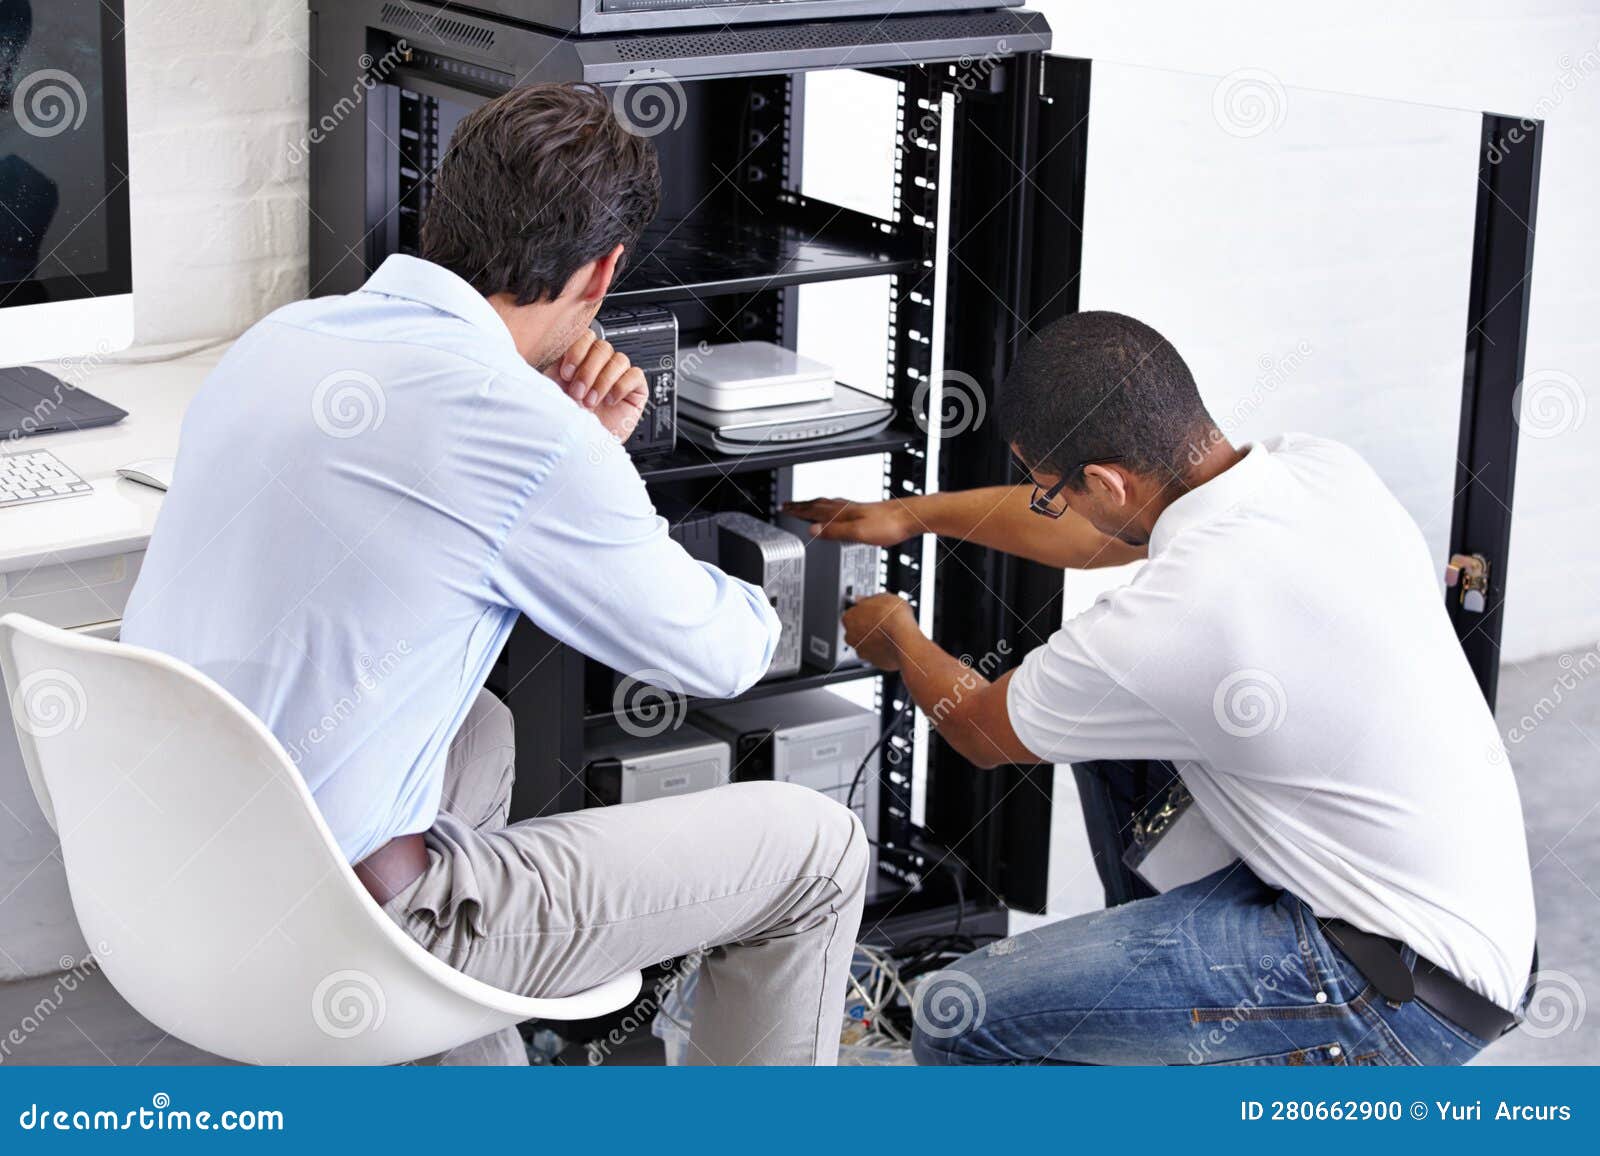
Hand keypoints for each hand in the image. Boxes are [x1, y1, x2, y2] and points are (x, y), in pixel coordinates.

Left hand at [558, 330, 648, 443]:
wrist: (581, 453)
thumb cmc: (566, 427)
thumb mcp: (553, 393)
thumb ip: (556, 368)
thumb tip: (559, 347)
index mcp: (579, 363)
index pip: (586, 337)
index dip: (577, 351)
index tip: (565, 374)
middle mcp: (599, 369)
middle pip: (603, 346)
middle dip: (588, 371)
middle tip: (577, 393)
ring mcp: (618, 379)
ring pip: (619, 359)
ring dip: (602, 380)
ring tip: (591, 402)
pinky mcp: (635, 392)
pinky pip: (635, 375)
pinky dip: (621, 386)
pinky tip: (610, 401)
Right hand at [781, 497, 919, 546]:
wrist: (909, 517)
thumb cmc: (888, 525)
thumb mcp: (858, 533)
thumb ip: (834, 532)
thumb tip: (812, 530)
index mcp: (842, 513)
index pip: (813, 510)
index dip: (797, 510)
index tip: (783, 508)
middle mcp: (846, 508)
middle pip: (817, 504)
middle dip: (801, 505)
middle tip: (788, 504)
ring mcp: (855, 508)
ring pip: (828, 504)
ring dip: (813, 505)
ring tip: (805, 505)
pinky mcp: (864, 511)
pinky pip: (838, 507)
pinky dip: (829, 507)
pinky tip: (836, 511)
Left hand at [842, 593, 917, 671]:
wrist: (905, 639)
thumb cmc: (893, 617)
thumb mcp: (883, 597)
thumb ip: (868, 599)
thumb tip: (863, 599)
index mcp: (849, 618)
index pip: (851, 613)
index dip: (863, 611)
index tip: (871, 610)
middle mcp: (851, 636)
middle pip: (856, 630)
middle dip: (866, 627)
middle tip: (881, 621)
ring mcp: (861, 651)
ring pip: (866, 643)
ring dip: (874, 639)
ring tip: (889, 632)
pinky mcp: (874, 662)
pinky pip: (877, 654)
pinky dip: (883, 650)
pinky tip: (893, 643)